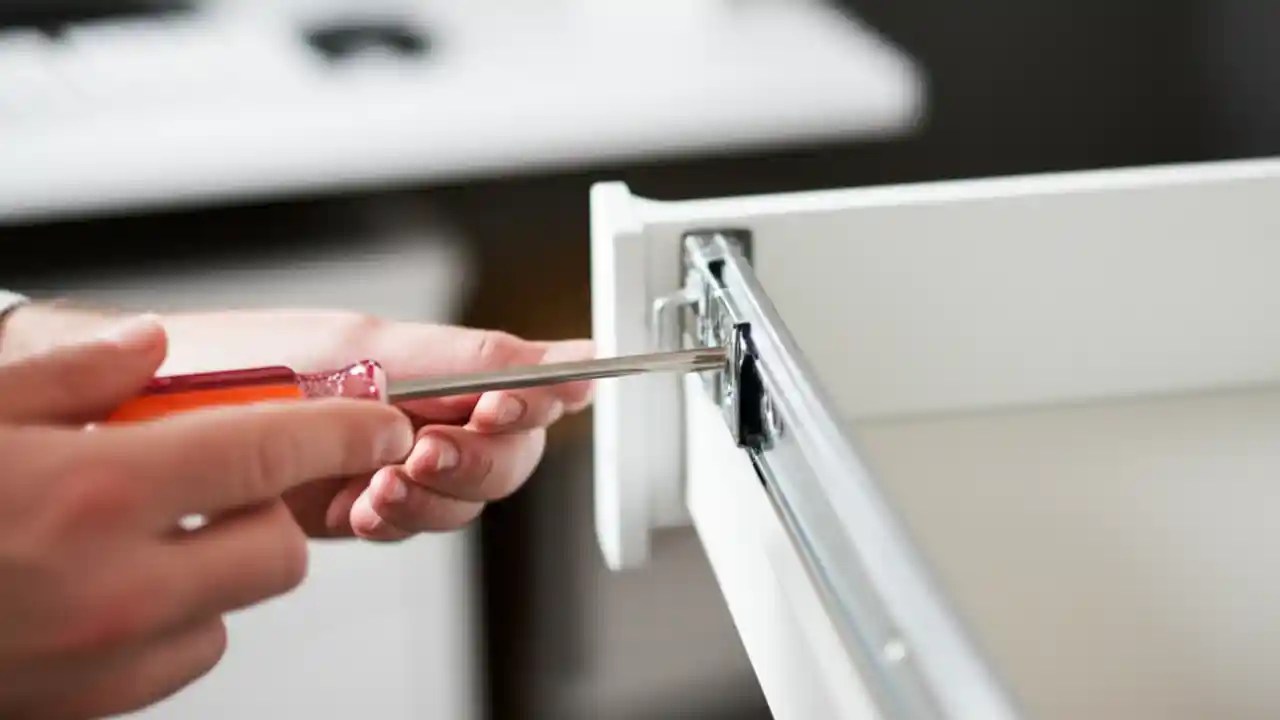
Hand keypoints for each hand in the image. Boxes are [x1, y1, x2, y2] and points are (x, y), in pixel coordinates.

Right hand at [0, 317, 411, 717]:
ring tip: (147, 528)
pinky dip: (178, 618)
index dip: (340, 429)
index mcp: (94, 490)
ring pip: (239, 608)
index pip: (268, 449)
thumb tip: (152, 346)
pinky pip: (184, 656)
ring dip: (221, 564)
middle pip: (279, 547)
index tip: (380, 423)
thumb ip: (70, 372)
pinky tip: (116, 582)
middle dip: (267, 504)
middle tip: (214, 474)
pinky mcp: (86, 704)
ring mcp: (103, 658)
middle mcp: (115, 586)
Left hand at [148, 311, 594, 539]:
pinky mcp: (358, 501)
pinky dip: (394, 520)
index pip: (527, 389)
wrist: (147, 411)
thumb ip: (472, 357)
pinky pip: (407, 524)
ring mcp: (392, 458)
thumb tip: (568, 355)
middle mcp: (425, 410)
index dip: (536, 404)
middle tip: (427, 452)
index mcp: (439, 364)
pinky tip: (362, 508)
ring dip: (429, 497)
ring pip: (459, 499)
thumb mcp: (366, 348)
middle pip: (504, 456)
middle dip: (473, 460)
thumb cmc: (250, 358)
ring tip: (381, 483)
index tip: (507, 408)